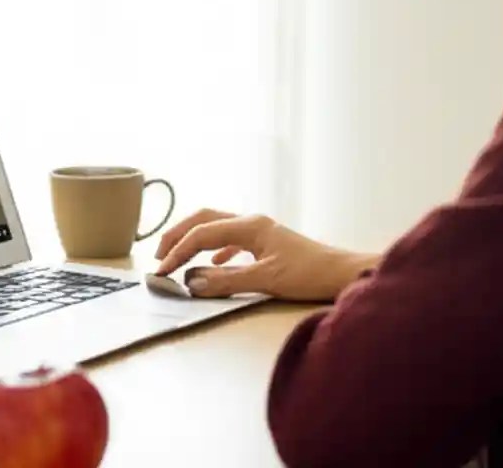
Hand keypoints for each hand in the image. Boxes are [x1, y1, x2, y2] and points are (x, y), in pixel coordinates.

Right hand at [154, 209, 378, 301]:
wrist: (344, 274)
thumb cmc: (310, 274)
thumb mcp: (266, 280)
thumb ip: (227, 281)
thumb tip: (191, 282)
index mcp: (250, 225)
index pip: (201, 234)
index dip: (178, 252)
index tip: (162, 272)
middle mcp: (252, 222)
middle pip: (203, 220)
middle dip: (178, 236)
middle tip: (159, 256)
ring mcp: (260, 231)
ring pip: (216, 228)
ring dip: (194, 240)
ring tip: (177, 257)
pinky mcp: (267, 244)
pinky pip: (231, 240)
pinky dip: (214, 250)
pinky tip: (212, 265)